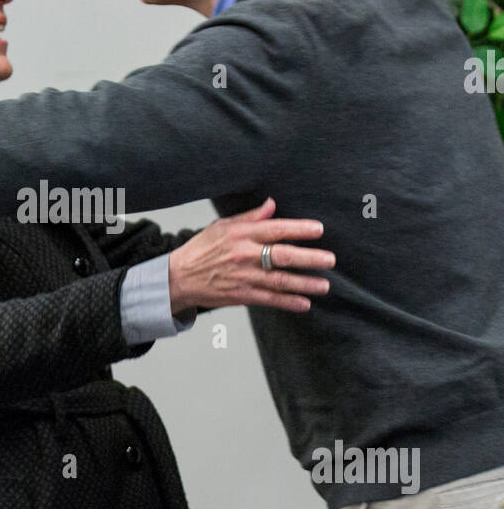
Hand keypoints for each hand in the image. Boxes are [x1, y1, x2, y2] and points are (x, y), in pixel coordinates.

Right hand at [168, 197, 334, 313]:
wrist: (179, 277)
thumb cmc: (201, 249)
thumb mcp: (222, 226)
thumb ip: (250, 217)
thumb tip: (272, 204)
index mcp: (240, 235)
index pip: (275, 229)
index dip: (298, 229)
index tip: (318, 229)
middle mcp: (244, 255)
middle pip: (282, 256)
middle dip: (309, 258)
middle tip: (330, 259)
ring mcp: (244, 277)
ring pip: (280, 280)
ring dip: (304, 283)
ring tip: (324, 285)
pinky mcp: (241, 295)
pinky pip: (269, 299)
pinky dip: (288, 302)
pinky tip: (304, 303)